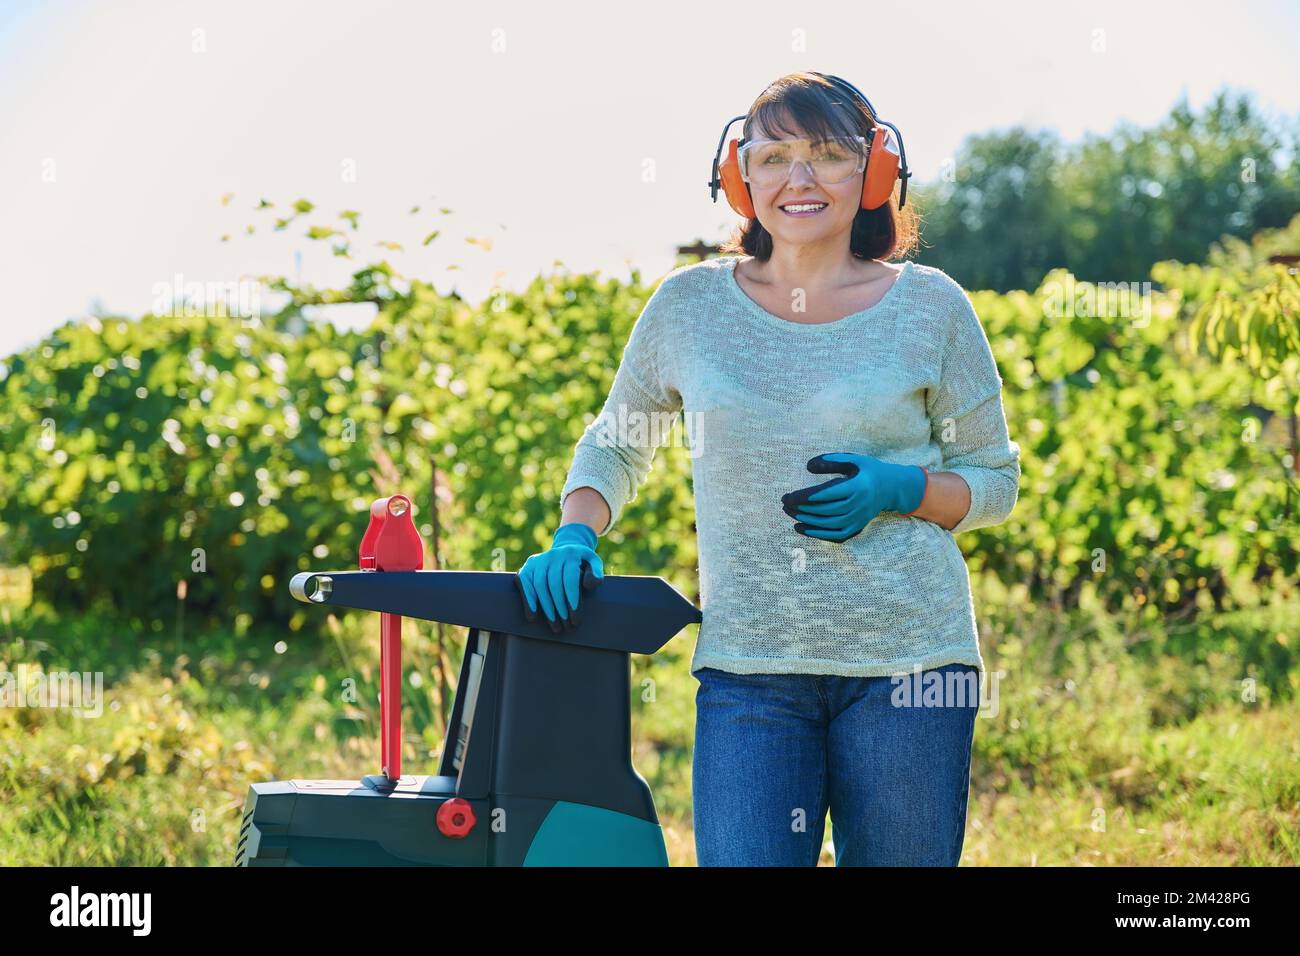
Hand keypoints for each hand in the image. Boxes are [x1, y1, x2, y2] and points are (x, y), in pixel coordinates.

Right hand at [515, 522, 603, 630]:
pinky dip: (528, 599)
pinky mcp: (529, 565)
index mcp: (572, 553)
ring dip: (546, 607)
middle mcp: (554, 554)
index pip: (571, 579)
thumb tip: (588, 585)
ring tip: (554, 624)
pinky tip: (533, 616)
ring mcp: (540, 559)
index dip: (573, 600)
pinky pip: (525, 583)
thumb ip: (596, 574)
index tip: (576, 619)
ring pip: (540, 585)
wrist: (567, 549)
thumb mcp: (594, 564)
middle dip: (560, 607)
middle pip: (554, 584)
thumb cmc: (583, 563)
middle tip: (567, 626)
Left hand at [780, 453, 927, 541]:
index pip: (825, 494)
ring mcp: (858, 518)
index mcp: (856, 486)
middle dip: (801, 508)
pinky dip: (816, 534)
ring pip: (827, 524)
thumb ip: (830, 461)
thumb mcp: (852, 460)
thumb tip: (807, 466)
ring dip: (806, 521)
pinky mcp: (857, 527)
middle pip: (824, 510)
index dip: (804, 497)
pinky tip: (800, 528)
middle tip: (784, 503)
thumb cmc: (868, 471)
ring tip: (789, 513)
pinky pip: (834, 535)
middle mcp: (858, 505)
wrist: (891, 488)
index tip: (788, 496)